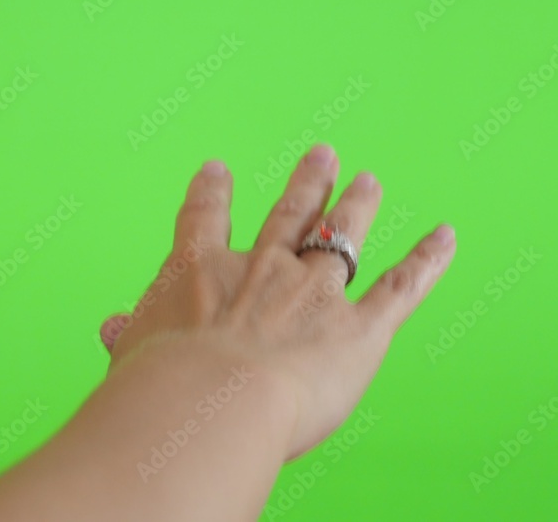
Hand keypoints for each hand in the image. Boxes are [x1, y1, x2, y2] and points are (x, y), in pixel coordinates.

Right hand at [99, 145, 455, 458]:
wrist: (210, 402)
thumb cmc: (160, 387)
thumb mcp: (131, 357)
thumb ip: (130, 336)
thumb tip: (111, 330)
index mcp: (203, 270)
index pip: (205, 218)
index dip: (212, 192)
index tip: (216, 169)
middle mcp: (264, 268)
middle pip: (290, 212)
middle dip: (307, 182)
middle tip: (322, 155)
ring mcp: (316, 291)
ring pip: (344, 235)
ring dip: (359, 204)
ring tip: (369, 181)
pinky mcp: (361, 327)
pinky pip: (401, 285)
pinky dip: (428, 259)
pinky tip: (446, 236)